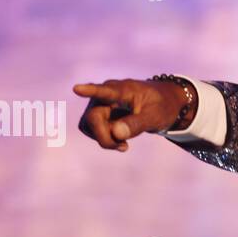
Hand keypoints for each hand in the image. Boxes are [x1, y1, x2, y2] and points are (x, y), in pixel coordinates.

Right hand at [72, 78, 190, 151]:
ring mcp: (100, 104)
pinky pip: (92, 130)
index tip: (76, 89)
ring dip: (104, 139)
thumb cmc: (160, 106)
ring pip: (88, 126)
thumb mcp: (155, 116)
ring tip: (124, 144)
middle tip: (124, 147)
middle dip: (105, 137)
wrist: (161, 104)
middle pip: (93, 118)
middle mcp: (106, 95)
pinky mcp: (99, 115)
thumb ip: (137, 124)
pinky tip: (120, 142)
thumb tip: (116, 133)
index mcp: (123, 90)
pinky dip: (104, 139)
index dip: (90, 91)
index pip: (105, 91)